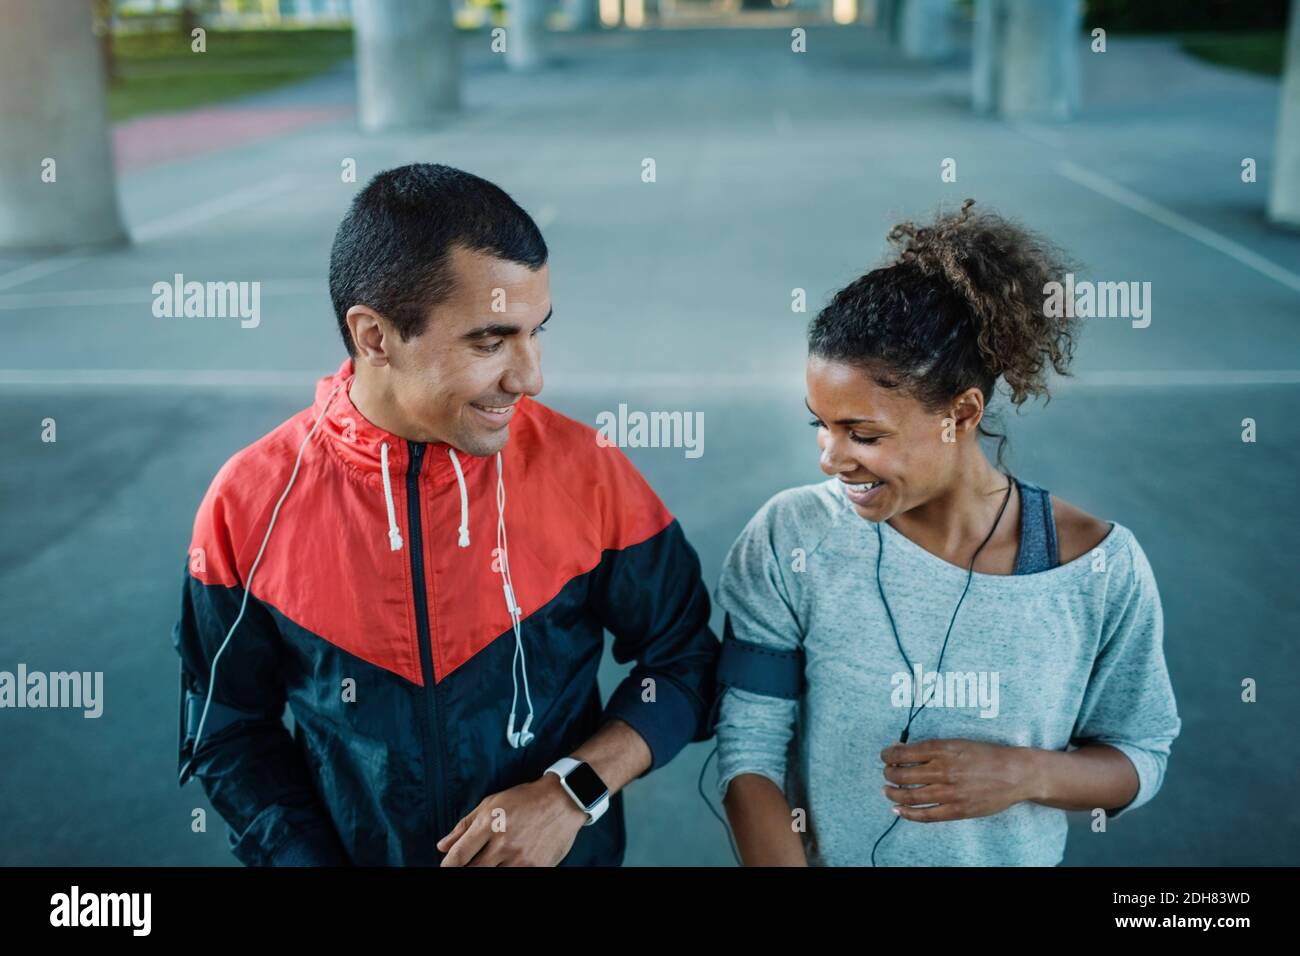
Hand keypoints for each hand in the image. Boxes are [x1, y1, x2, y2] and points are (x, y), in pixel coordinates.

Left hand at [437, 774, 588, 865]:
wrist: (563, 801)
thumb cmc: (525, 799)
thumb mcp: (491, 803)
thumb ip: (465, 825)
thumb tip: (442, 846)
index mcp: (489, 823)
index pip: (458, 856)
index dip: (447, 866)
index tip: (445, 868)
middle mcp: (503, 843)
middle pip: (472, 871)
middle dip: (464, 871)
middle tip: (467, 866)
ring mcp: (520, 858)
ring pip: (492, 876)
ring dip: (485, 870)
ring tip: (490, 862)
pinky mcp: (535, 868)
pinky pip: (513, 877)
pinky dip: (505, 871)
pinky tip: (505, 864)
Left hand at [879, 738, 1036, 822]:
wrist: (1015, 773)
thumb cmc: (986, 755)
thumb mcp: (957, 743)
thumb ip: (930, 747)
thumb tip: (901, 748)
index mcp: (942, 750)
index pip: (904, 753)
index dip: (889, 755)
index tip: (885, 755)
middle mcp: (942, 770)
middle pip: (903, 775)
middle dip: (889, 773)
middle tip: (886, 773)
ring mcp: (949, 792)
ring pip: (910, 796)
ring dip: (893, 793)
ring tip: (886, 790)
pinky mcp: (957, 810)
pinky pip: (926, 815)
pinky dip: (908, 814)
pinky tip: (898, 810)